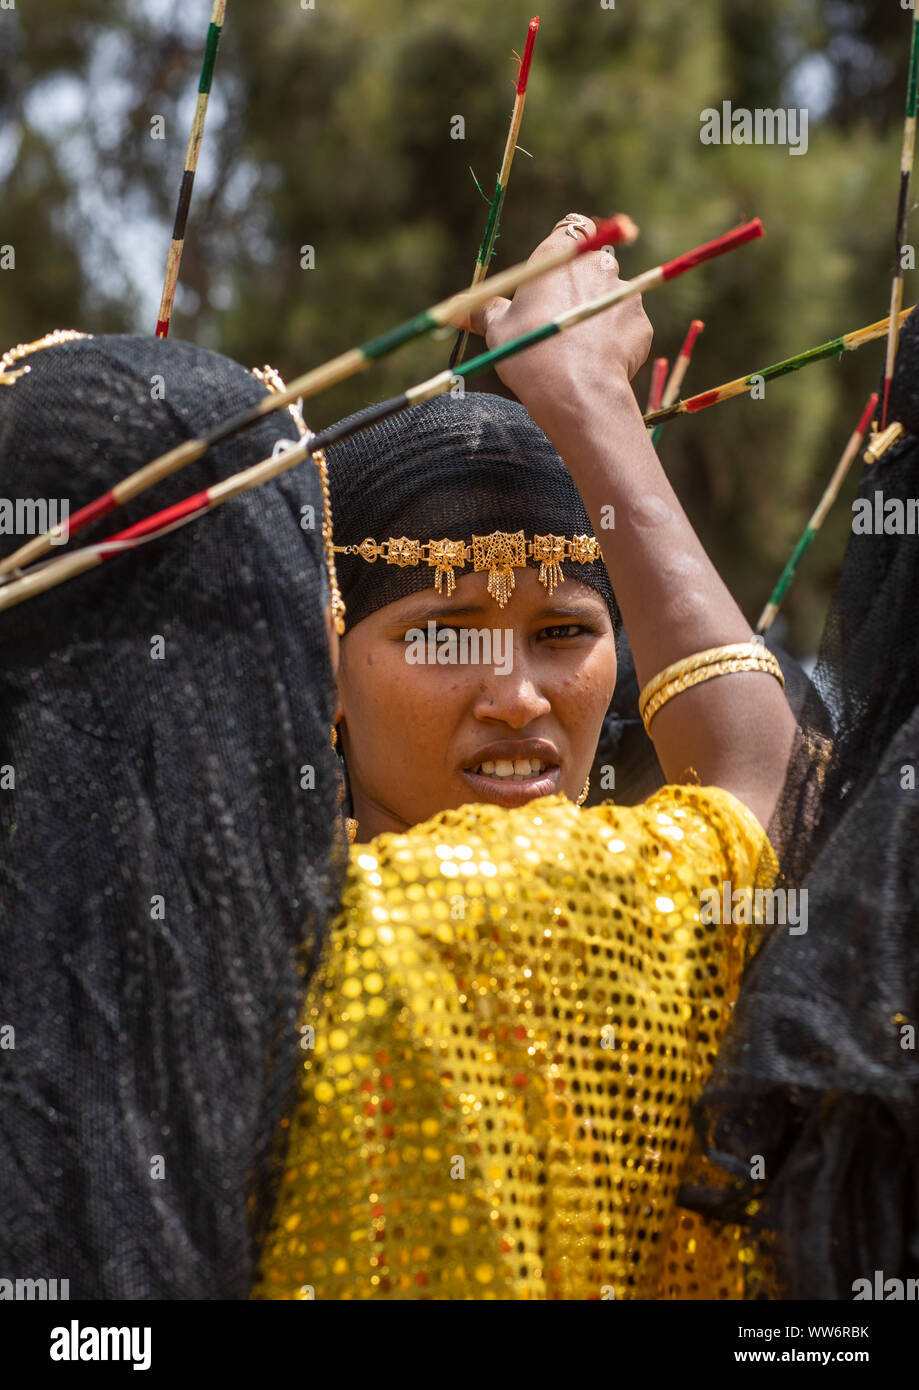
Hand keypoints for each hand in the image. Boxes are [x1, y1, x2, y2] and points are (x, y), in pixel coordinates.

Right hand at [461, 214, 652, 417]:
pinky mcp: (641, 323)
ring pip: (612, 295)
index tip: (556, 269)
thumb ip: (483, 311)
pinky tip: (597, 362)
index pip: (572, 227)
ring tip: (579, 347)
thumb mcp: (497, 330)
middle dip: (582, 283)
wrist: (576, 391)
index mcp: (558, 254)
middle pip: (593, 262)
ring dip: (600, 311)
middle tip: (561, 316)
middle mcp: (596, 263)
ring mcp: (624, 292)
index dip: (567, 245)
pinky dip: (615, 339)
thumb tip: (456, 310)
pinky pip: (626, 326)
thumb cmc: (530, 352)